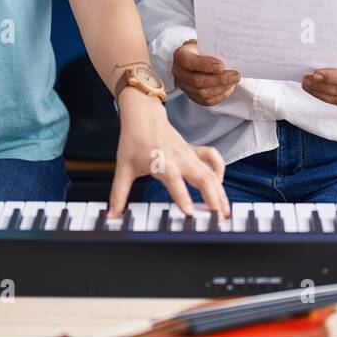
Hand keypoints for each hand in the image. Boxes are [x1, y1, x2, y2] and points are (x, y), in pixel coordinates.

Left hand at [108, 86, 230, 218]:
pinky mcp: (193, 150)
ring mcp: (189, 154)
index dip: (183, 197)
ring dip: (221, 192)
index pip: (175, 182)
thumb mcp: (123, 168)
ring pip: (211, 173)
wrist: (142, 114)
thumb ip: (118, 194)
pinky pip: (213, 158)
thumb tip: (111, 215)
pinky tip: (220, 185)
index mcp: (162, 163)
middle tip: (218, 221)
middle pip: (203, 179)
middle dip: (213, 200)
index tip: (190, 214)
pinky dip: (219, 170)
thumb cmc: (133, 140)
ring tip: (225, 213)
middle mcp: (179, 158)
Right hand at [172, 39, 240, 105]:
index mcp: (181, 55)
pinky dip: (220, 95)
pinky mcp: (192, 96)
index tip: (222, 66)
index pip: (189, 62)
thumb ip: (214, 48)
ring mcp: (184, 86)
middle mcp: (179, 72)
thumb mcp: (205, 42)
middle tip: (235, 75)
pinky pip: (206, 101)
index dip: (205, 65)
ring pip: (202, 93)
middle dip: (219, 79)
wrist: (196, 56)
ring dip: (221, 88)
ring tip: (234, 81)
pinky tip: (229, 87)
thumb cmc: (202, 48)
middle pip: (197, 81)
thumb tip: (230, 54)